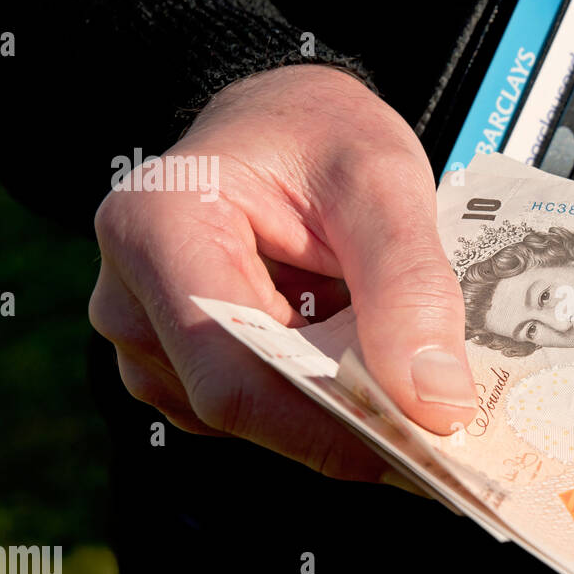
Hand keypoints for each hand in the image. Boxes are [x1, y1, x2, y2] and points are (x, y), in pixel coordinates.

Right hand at [89, 65, 477, 480]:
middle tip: (443, 424)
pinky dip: (324, 400)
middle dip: (347, 423)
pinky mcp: (180, 365)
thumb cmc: (324, 137)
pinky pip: (259, 410)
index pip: (234, 377)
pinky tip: (362, 360)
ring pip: (255, 419)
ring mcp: (148, 339)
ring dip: (338, 409)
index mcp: (156, 230)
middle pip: (243, 406)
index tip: (422, 448)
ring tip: (400, 363)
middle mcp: (130, 296)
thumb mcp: (384, 184)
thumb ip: (411, 287)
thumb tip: (436, 404)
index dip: (330, 429)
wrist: (290, 125)